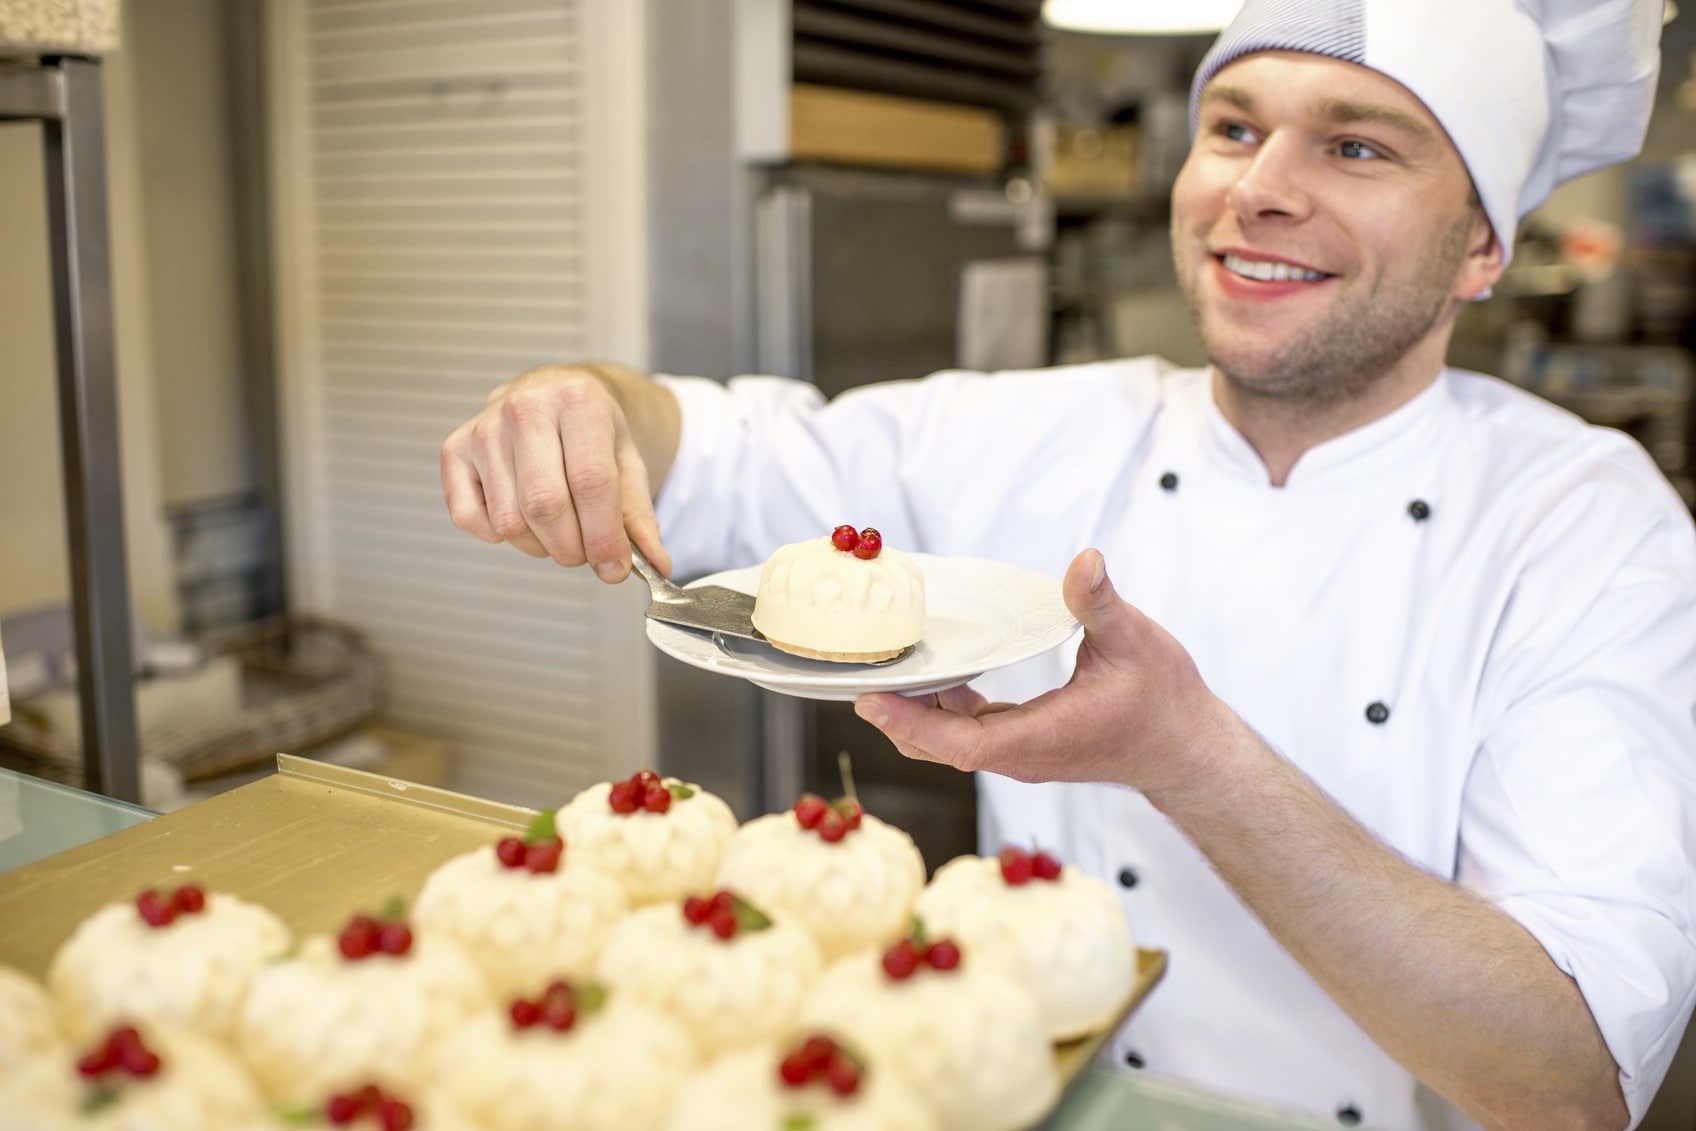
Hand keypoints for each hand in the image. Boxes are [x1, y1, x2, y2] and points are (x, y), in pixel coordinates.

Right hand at [440, 363, 674, 581]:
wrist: (554, 394)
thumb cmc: (591, 430)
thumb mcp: (627, 462)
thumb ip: (639, 517)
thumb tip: (653, 565)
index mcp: (578, 401)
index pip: (590, 482)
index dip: (603, 536)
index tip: (614, 567)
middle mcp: (525, 407)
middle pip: (545, 506)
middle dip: (571, 548)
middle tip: (586, 553)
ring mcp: (484, 427)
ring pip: (510, 521)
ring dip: (540, 545)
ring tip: (558, 529)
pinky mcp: (454, 449)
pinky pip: (470, 518)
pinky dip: (498, 535)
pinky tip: (521, 516)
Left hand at [854, 550, 1234, 799]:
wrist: (1188, 750)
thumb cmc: (1165, 702)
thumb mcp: (1136, 641)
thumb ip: (1099, 602)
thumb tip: (1085, 562)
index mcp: (1038, 737)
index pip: (957, 742)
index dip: (910, 721)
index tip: (870, 700)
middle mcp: (1020, 753)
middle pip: (937, 743)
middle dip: (894, 712)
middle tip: (853, 673)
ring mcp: (1021, 752)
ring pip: (949, 740)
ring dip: (915, 709)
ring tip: (882, 666)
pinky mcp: (1026, 743)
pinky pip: (969, 731)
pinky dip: (944, 706)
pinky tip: (941, 670)